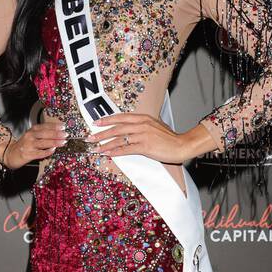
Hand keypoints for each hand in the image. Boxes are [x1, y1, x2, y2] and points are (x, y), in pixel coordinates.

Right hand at [0, 117, 66, 170]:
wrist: (11, 154)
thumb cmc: (24, 145)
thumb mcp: (32, 136)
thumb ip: (42, 134)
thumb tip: (58, 134)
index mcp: (32, 130)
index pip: (45, 126)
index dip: (54, 126)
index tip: (63, 126)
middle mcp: (30, 136)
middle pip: (45, 133)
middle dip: (56, 134)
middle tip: (65, 134)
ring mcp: (29, 145)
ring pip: (44, 142)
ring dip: (55, 142)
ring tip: (63, 142)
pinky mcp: (28, 154)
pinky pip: (40, 153)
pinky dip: (47, 151)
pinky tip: (53, 150)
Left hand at [85, 113, 208, 163]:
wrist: (181, 145)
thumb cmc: (169, 137)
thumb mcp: (155, 125)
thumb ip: (142, 125)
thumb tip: (130, 128)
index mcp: (143, 118)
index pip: (120, 117)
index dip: (107, 120)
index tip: (96, 123)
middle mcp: (141, 124)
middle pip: (116, 128)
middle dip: (101, 133)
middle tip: (90, 137)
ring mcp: (143, 135)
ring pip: (119, 139)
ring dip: (105, 144)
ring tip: (96, 148)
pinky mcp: (145, 146)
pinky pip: (126, 149)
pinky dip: (115, 151)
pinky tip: (108, 154)